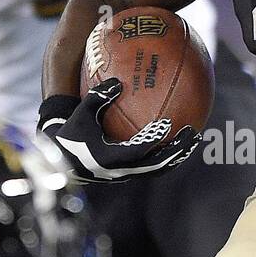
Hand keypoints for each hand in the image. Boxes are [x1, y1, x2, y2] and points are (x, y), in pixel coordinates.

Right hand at [39, 80, 200, 182]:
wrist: (62, 158)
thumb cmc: (72, 132)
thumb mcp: (82, 113)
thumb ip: (98, 98)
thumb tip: (117, 81)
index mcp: (108, 157)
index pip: (136, 150)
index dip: (152, 139)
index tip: (166, 125)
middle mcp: (120, 170)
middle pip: (155, 165)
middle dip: (176, 151)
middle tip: (193, 134)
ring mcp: (126, 175)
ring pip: (157, 170)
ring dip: (176, 156)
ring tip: (192, 141)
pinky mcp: (129, 174)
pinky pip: (153, 168)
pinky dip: (167, 157)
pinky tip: (178, 143)